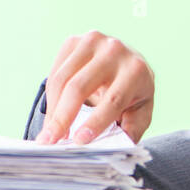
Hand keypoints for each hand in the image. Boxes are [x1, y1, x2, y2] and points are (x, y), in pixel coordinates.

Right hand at [35, 31, 154, 144]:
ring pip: (62, 80)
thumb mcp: (141, 112)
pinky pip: (55, 73)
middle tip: (49, 142)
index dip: (95, 121)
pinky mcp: (74, 41)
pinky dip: (51, 98)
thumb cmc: (133, 93)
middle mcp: (114, 50)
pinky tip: (52, 116)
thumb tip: (116, 148)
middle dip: (62, 118)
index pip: (113, 99)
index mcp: (136, 70)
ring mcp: (92, 41)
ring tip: (48, 133)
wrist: (126, 61)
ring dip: (52, 110)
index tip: (78, 141)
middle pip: (79, 87)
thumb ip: (131, 129)